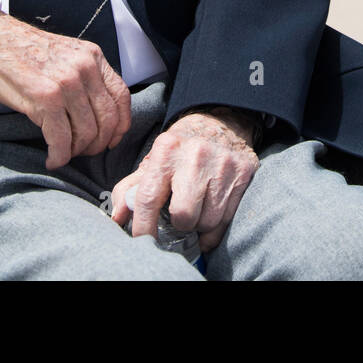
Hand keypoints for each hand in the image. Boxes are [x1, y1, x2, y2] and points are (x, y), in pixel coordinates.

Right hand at [0, 9, 130, 169]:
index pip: (121, 96)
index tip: (112, 140)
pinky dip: (59, 156)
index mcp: (93, 57)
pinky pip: (61, 139)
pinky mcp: (45, 98)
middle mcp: (84, 68)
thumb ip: (86, 77)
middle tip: (83, 152)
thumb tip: (97, 112)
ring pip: (86, 132)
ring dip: (76, 151)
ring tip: (63, 153)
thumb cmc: (24, 51)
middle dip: (98, 143)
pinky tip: (51, 159)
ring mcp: (66, 83)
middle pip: (107, 119)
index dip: (120, 125)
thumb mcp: (67, 55)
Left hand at [110, 108, 258, 251]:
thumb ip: (131, 189)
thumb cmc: (181, 148)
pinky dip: (216, 227)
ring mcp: (223, 164)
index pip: (150, 198)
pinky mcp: (244, 172)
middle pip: (184, 215)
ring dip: (199, 225)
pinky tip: (210, 215)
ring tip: (196, 211)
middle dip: (179, 224)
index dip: (144, 226)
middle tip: (178, 218)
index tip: (143, 241)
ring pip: (208, 221)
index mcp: (167, 149)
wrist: (221, 121)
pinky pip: (228, 219)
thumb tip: (118, 218)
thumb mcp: (153, 160)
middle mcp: (196, 155)